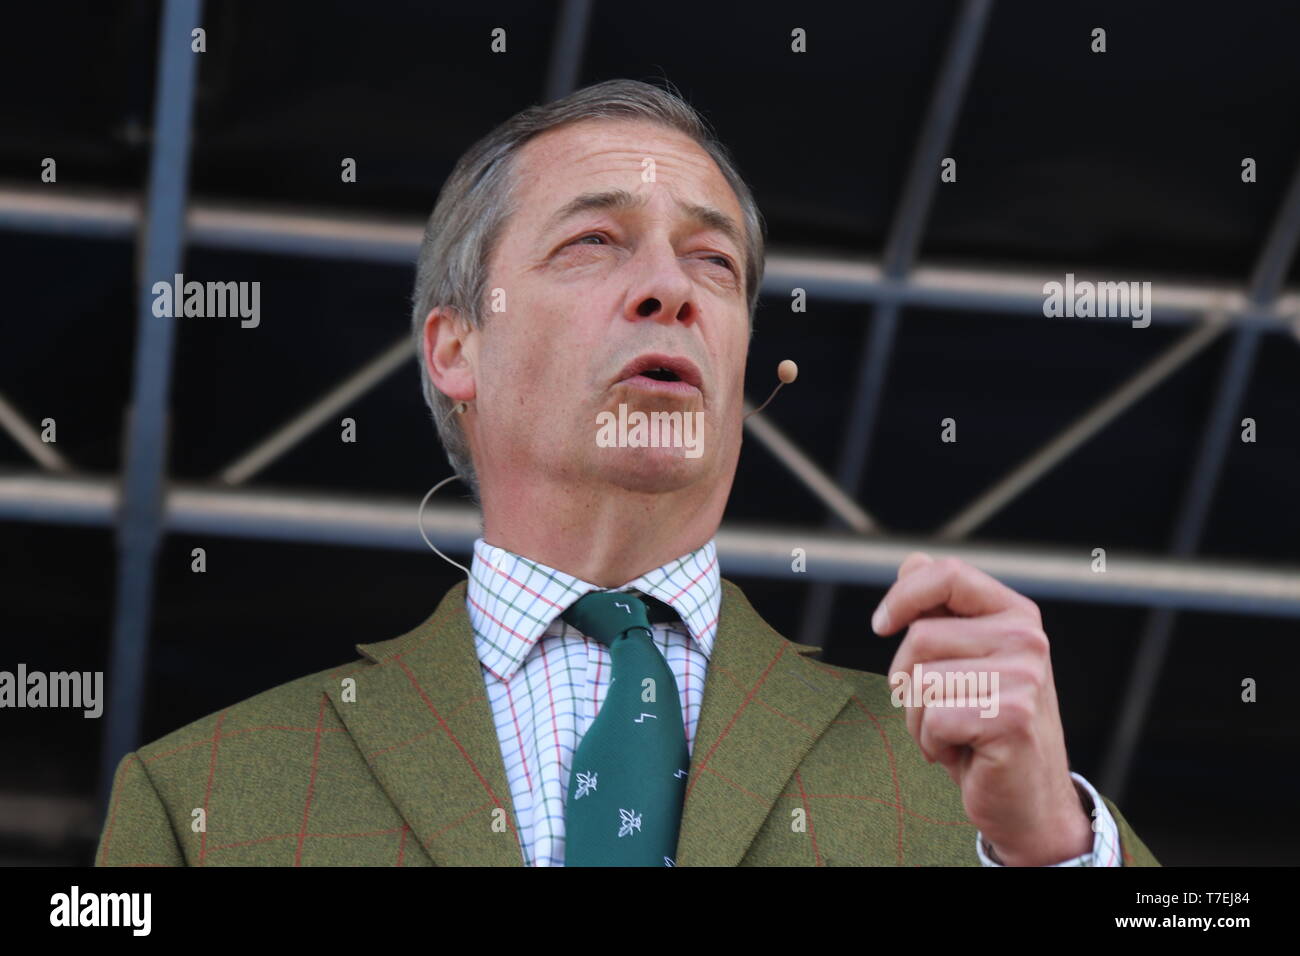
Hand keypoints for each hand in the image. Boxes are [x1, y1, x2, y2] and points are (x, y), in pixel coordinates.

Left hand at [873, 552, 1092, 865]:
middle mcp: (1027, 638)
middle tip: (938, 710)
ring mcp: (1024, 677)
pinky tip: (964, 754)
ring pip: (921, 680)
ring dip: (919, 718)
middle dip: (907, 680)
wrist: (1028, 803)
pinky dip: (932, 744)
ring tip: (954, 734)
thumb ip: (941, 613)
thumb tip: (910, 562)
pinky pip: (933, 719)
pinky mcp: (1011, 717)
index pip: (947, 572)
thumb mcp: (963, 662)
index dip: (903, 595)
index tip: (882, 625)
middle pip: (920, 636)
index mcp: (1015, 614)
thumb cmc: (983, 728)